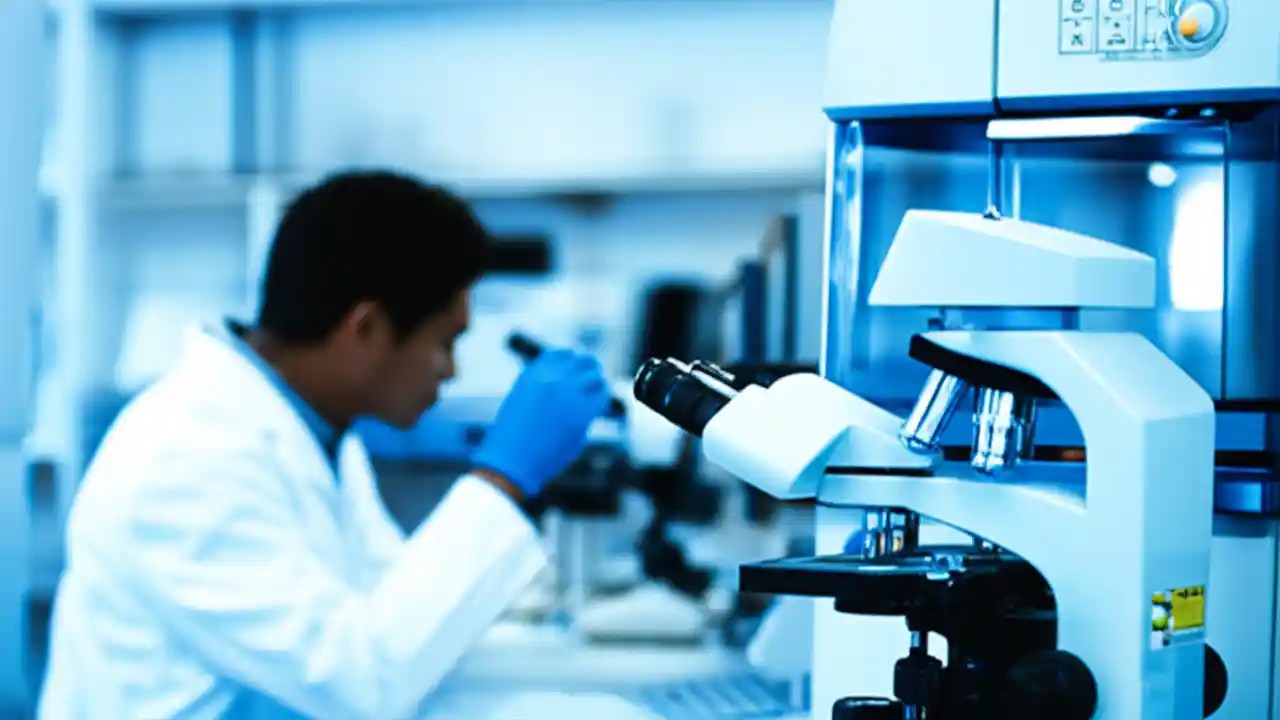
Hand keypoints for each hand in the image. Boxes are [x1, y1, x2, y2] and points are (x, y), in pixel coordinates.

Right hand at [471, 349, 611, 497]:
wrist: (511, 459)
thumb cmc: (514, 437)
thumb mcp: (521, 400)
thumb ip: (542, 388)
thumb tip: (564, 387)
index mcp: (534, 373)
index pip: (563, 354)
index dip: (573, 364)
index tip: (576, 376)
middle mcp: (552, 377)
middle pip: (584, 361)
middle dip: (590, 371)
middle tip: (592, 386)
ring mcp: (567, 393)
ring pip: (596, 376)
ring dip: (599, 386)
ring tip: (595, 399)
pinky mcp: (581, 413)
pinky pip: (601, 398)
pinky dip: (602, 402)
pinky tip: (597, 411)